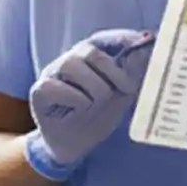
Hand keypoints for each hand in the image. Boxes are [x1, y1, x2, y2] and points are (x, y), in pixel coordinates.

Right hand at [25, 29, 153, 180]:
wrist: (74, 146)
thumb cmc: (97, 116)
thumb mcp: (121, 95)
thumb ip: (132, 71)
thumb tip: (146, 45)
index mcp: (91, 56)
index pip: (105, 39)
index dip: (124, 39)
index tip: (145, 41)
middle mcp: (71, 59)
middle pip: (91, 52)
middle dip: (114, 73)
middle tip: (127, 91)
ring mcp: (53, 72)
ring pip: (73, 65)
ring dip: (94, 89)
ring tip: (96, 105)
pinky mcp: (39, 89)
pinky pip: (57, 87)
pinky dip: (75, 101)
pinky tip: (76, 111)